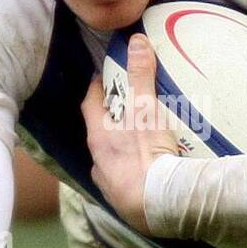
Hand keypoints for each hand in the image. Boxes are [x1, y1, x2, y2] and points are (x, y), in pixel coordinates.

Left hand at [81, 33, 180, 234]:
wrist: (156, 204)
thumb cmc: (147, 154)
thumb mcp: (146, 109)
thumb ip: (141, 76)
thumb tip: (136, 42)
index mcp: (99, 136)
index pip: (90, 104)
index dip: (97, 89)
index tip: (104, 79)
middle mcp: (99, 160)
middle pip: (99, 133)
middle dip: (110, 121)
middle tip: (127, 109)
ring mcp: (109, 183)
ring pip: (110, 160)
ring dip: (120, 150)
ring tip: (139, 142)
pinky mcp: (124, 202)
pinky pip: (125, 182)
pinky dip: (133, 174)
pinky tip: (147, 173)